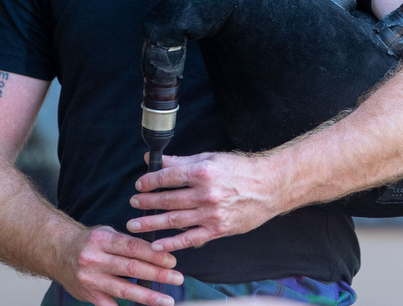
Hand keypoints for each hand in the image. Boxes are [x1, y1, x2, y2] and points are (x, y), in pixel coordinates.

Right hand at [53, 224, 183, 305]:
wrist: (58, 252)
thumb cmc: (89, 241)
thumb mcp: (107, 233)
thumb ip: (128, 242)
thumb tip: (159, 251)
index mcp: (102, 240)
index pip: (133, 247)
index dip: (154, 254)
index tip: (172, 260)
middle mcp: (94, 259)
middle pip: (131, 268)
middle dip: (157, 274)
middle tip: (178, 278)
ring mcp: (90, 279)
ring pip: (123, 289)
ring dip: (148, 296)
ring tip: (167, 300)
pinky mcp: (88, 295)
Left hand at [126, 152, 284, 250]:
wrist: (269, 187)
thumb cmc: (240, 170)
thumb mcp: (210, 158)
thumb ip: (181, 161)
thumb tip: (155, 160)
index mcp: (203, 172)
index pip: (168, 177)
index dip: (149, 182)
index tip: (139, 185)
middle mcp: (206, 193)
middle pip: (168, 200)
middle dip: (146, 202)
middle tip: (133, 203)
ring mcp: (212, 214)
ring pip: (174, 220)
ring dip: (152, 223)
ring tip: (135, 223)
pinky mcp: (218, 229)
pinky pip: (190, 238)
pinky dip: (172, 243)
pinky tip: (158, 244)